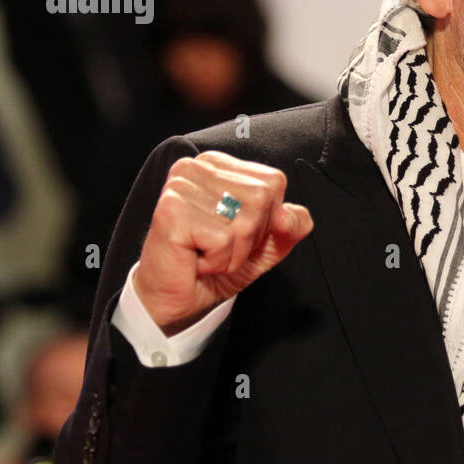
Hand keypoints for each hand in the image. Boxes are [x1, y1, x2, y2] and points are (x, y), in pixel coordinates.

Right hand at [132, 151, 313, 334]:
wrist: (176, 299)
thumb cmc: (214, 263)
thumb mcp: (268, 244)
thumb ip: (293, 224)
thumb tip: (288, 215)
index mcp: (220, 165)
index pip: (273, 182)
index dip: (267, 217)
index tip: (237, 231)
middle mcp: (197, 167)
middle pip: (261, 198)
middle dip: (250, 236)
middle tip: (219, 246)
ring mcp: (181, 186)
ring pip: (243, 222)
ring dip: (232, 252)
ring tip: (206, 253)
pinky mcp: (171, 211)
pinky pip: (222, 241)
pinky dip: (217, 261)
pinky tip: (196, 259)